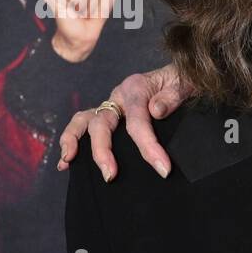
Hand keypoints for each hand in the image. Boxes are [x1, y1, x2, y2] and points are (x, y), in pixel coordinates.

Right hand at [57, 63, 187, 180]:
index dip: (148, 146)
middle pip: (102, 123)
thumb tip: (155, 110)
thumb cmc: (183, 82)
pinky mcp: (108, 115)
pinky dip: (72, 142)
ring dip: (74, 141)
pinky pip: (83, 127)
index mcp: (136, 88)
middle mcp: (118, 96)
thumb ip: (172, 96)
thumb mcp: (185, 84)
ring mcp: (110, 106)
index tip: (162, 168)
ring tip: (69, 161)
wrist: (180, 76)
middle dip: (103, 151)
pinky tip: (65, 163)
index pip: (138, 121)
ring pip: (83, 121)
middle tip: (110, 176)